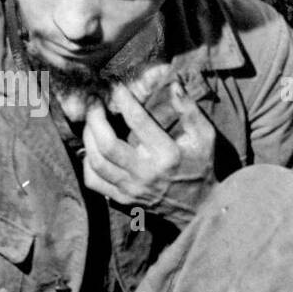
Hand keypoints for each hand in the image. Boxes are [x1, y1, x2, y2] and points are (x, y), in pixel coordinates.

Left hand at [82, 66, 215, 225]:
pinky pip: (93, 181)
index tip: (116, 86)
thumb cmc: (202, 166)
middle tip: (94, 103)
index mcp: (167, 155)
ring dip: (88, 137)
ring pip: (96, 162)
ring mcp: (132, 188)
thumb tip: (174, 84)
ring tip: (90, 122)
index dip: (124, 100)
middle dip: (95, 119)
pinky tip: (93, 149)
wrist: (200, 207)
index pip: (139, 122)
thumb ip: (190, 110)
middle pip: (107, 144)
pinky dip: (87, 163)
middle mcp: (146, 173)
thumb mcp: (205, 137)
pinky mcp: (124, 199)